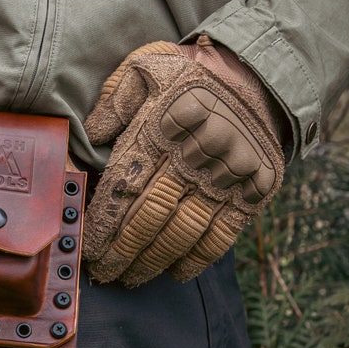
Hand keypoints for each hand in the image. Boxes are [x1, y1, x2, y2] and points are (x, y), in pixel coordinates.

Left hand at [82, 36, 285, 286]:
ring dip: (153, 261)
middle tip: (102, 275)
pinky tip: (175, 272)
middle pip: (151, 216)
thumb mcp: (147, 68)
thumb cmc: (191, 74)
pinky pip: (223, 233)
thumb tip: (89, 137)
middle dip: (122, 251)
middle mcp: (196, 155)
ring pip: (183, 231)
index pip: (126, 185)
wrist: (261, 74)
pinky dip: (198, 258)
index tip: (87, 247)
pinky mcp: (254, 191)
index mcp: (163, 126)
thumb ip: (113, 102)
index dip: (104, 222)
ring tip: (130, 279)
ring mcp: (228, 176)